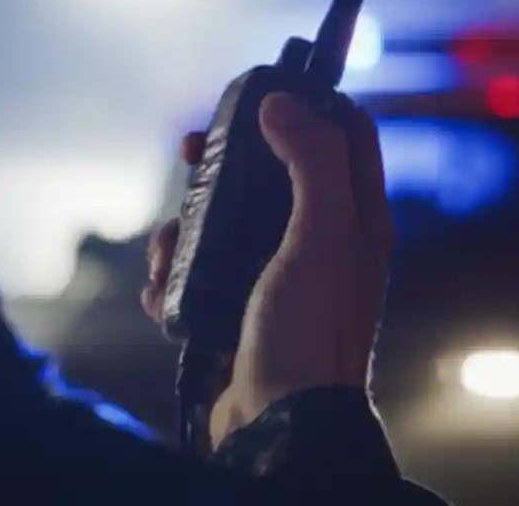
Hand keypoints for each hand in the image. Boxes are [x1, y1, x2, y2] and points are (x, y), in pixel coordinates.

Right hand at [141, 92, 392, 447]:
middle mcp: (320, 241)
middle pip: (271, 171)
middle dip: (224, 162)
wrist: (277, 425)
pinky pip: (197, 268)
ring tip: (165, 251)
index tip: (263, 93)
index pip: (348, 134)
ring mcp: (274, 274)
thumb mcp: (323, 237)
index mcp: (356, 220)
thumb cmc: (309, 334)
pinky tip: (162, 290)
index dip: (311, 103)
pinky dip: (173, 272)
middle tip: (188, 154)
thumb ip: (312, 163)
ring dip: (184, 226)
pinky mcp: (236, 306)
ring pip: (223, 218)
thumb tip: (281, 104)